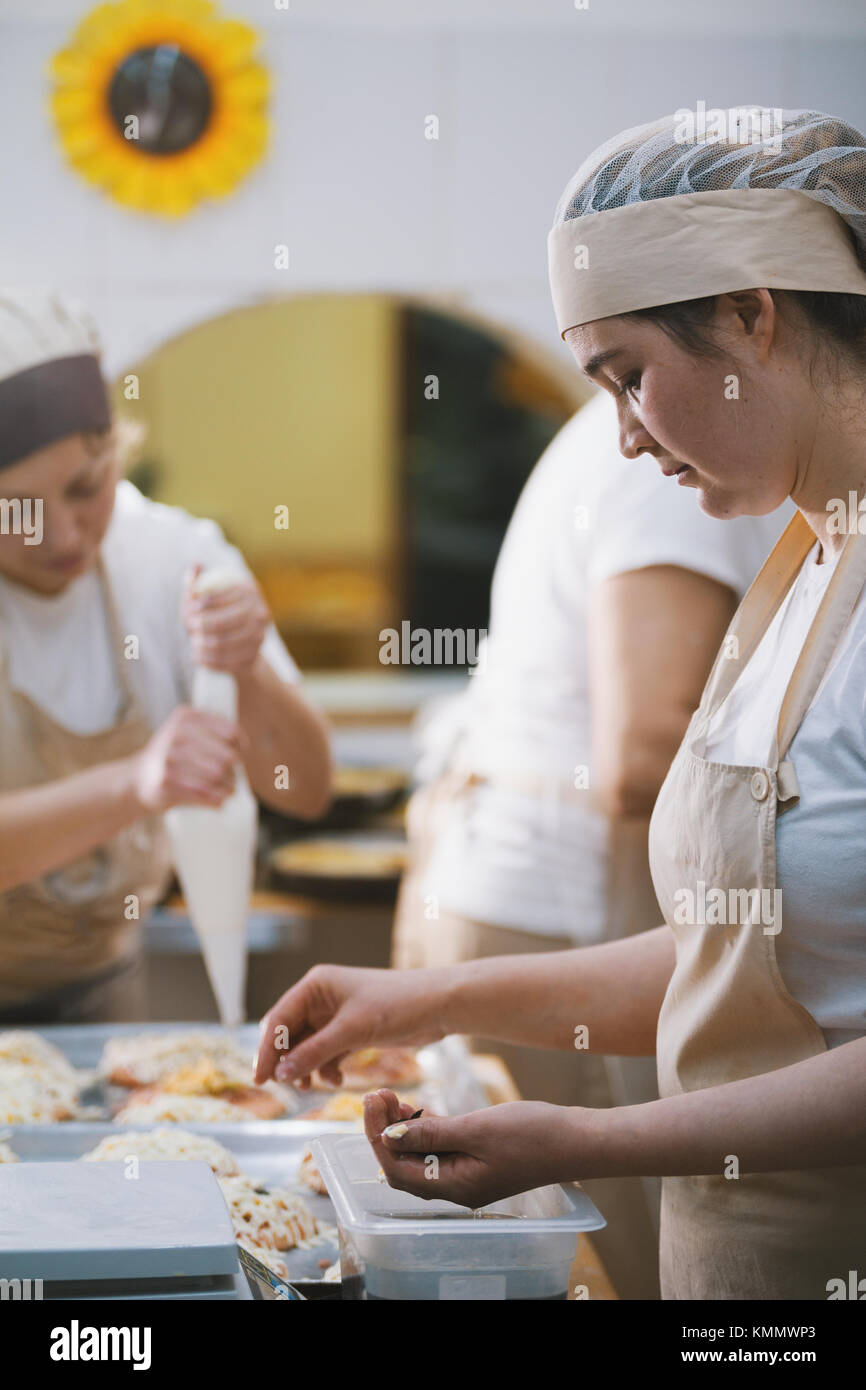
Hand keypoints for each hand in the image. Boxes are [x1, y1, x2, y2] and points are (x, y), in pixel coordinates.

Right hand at [131, 705, 240, 811]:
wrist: (138, 778)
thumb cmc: (174, 754)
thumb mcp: (188, 730)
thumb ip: (216, 730)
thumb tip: (243, 745)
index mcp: (185, 717)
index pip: (230, 732)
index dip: (240, 746)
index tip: (238, 753)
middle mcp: (176, 734)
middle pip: (227, 757)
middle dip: (234, 770)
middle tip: (230, 777)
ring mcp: (169, 759)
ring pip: (218, 776)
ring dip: (229, 787)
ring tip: (227, 789)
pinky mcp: (166, 783)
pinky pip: (206, 794)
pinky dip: (218, 799)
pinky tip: (219, 799)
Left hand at [182, 564, 268, 674]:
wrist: (233, 642)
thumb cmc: (214, 611)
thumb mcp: (204, 596)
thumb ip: (197, 582)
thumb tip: (194, 566)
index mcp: (251, 591)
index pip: (230, 594)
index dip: (209, 602)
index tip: (190, 609)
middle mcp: (261, 613)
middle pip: (234, 619)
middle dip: (209, 624)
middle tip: (190, 627)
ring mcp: (260, 636)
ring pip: (232, 642)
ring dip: (209, 644)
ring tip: (193, 643)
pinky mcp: (254, 657)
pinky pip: (232, 661)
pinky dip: (212, 661)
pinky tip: (197, 658)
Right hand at [254, 963, 451, 1086]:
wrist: (437, 1005)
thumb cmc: (396, 1005)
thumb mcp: (351, 1030)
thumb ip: (314, 1052)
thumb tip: (281, 1073)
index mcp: (316, 985)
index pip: (278, 1019)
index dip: (266, 1050)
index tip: (261, 1079)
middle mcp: (322, 997)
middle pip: (290, 1033)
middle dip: (286, 1059)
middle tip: (285, 1086)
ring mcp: (337, 1014)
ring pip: (308, 1045)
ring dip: (306, 1066)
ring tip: (309, 1087)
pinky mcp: (353, 1030)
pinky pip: (327, 1052)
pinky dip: (326, 1067)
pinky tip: (336, 1080)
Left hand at [365, 1090, 577, 1207]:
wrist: (578, 1140)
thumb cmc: (534, 1135)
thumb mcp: (477, 1128)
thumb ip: (432, 1132)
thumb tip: (389, 1134)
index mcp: (454, 1187)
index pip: (397, 1168)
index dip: (377, 1136)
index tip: (371, 1101)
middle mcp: (456, 1187)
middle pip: (404, 1164)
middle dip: (384, 1131)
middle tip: (377, 1095)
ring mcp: (468, 1175)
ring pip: (420, 1156)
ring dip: (402, 1128)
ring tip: (392, 1096)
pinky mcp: (478, 1161)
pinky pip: (440, 1150)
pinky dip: (425, 1129)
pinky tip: (418, 1108)